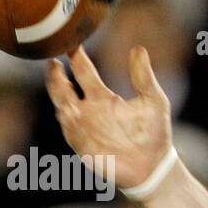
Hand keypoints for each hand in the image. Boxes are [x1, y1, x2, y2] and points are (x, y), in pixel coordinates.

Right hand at [45, 45, 171, 188]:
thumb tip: (138, 48)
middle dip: (55, 73)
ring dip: (57, 90)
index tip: (71, 39)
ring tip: (56, 74)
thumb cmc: (155, 135)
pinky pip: (69, 128)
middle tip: (52, 54)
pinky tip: (67, 105)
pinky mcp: (82, 144)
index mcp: (103, 97)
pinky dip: (66, 116)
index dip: (76, 56)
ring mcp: (83, 127)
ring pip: (61, 104)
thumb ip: (144, 77)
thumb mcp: (154, 101)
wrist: (154, 167)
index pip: (83, 71)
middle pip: (63, 86)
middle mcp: (89, 109)